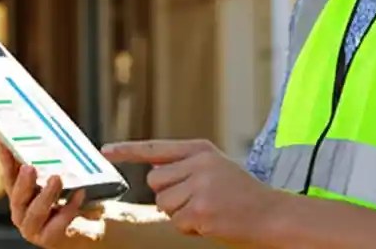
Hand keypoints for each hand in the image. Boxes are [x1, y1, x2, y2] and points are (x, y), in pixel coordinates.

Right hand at [0, 141, 105, 246]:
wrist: (98, 226)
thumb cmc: (80, 197)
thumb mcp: (73, 175)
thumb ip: (70, 161)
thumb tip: (82, 142)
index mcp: (22, 192)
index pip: (10, 174)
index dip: (5, 159)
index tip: (2, 140)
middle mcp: (22, 211)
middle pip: (17, 196)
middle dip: (23, 181)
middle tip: (30, 167)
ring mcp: (33, 227)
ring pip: (35, 212)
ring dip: (46, 195)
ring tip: (57, 178)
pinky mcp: (49, 239)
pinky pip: (57, 225)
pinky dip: (68, 209)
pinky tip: (79, 194)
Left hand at [101, 139, 283, 244]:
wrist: (270, 213)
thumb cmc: (241, 194)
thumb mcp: (216, 168)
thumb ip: (186, 166)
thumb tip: (153, 171)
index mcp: (201, 149)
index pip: (157, 148)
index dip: (129, 150)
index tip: (106, 150)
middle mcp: (199, 163)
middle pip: (155, 182)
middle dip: (169, 195)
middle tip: (197, 199)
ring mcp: (200, 185)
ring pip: (163, 204)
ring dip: (180, 214)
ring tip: (207, 209)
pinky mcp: (201, 209)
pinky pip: (177, 222)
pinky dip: (191, 227)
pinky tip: (212, 220)